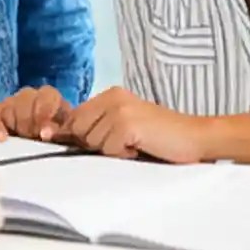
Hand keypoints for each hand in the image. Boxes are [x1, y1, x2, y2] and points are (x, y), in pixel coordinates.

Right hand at [0, 85, 70, 141]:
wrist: (48, 141)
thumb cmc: (59, 136)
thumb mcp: (66, 134)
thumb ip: (59, 131)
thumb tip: (45, 134)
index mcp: (50, 99)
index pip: (46, 96)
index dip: (44, 114)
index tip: (43, 134)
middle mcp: (28, 98)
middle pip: (21, 101)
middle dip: (24, 122)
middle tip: (28, 137)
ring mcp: (9, 104)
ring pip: (0, 106)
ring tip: (1, 138)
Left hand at [63, 87, 210, 163]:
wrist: (195, 137)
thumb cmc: (159, 137)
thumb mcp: (124, 127)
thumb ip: (95, 127)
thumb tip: (53, 134)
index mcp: (109, 95)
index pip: (74, 118)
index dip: (76, 135)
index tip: (93, 143)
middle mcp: (112, 97)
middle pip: (77, 129)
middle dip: (94, 144)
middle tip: (124, 144)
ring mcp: (119, 109)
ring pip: (92, 141)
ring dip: (111, 150)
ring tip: (135, 144)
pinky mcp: (127, 124)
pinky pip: (108, 149)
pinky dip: (123, 154)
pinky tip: (141, 147)